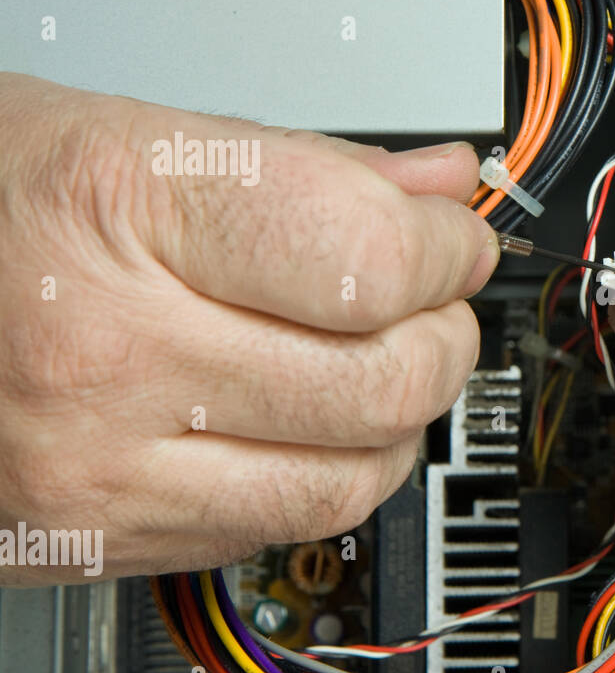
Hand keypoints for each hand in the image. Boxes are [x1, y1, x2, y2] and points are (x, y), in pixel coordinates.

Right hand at [0, 73, 496, 582]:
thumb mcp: (129, 135)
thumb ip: (305, 165)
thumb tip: (437, 186)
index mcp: (116, 210)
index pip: (368, 254)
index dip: (446, 246)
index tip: (455, 238)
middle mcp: (105, 351)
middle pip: (380, 379)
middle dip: (445, 336)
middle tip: (434, 303)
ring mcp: (99, 462)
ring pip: (353, 478)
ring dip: (405, 420)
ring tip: (383, 366)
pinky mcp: (99, 537)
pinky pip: (282, 526)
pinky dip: (334, 474)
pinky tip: (308, 424)